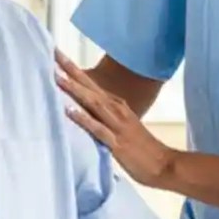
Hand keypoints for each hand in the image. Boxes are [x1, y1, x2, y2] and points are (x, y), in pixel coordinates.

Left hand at [55, 50, 177, 188]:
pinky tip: (70, 111)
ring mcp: (117, 125)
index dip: (73, 69)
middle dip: (71, 71)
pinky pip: (97, 129)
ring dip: (75, 90)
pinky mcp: (117, 143)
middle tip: (54, 54)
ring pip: (93, 103)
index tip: (56, 54)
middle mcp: (117, 110)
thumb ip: (105, 117)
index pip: (91, 83)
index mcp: (116, 105)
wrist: (164, 164)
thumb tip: (84, 111)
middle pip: (90, 87)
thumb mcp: (122, 126)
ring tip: (57, 78)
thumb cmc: (141, 148)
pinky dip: (83, 119)